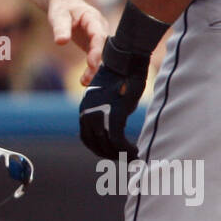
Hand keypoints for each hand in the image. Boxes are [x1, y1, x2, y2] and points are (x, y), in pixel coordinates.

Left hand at [46, 0, 108, 85]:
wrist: (65, 4)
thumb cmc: (62, 8)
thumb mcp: (58, 15)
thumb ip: (60, 27)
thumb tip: (61, 41)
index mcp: (93, 18)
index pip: (99, 35)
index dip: (97, 50)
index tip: (91, 64)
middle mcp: (100, 28)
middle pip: (103, 48)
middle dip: (97, 64)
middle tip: (87, 79)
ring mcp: (100, 37)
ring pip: (102, 55)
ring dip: (94, 69)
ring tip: (84, 82)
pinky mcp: (95, 45)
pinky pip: (97, 57)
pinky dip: (92, 68)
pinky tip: (85, 80)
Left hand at [77, 37, 148, 161]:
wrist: (126, 61)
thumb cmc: (122, 78)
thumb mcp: (109, 98)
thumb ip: (107, 113)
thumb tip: (113, 127)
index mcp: (84, 110)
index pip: (87, 139)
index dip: (99, 149)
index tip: (111, 154)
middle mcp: (87, 114)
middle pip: (96, 145)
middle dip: (110, 155)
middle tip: (124, 159)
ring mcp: (99, 115)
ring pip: (107, 145)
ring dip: (120, 155)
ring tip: (132, 157)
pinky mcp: (113, 115)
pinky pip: (118, 141)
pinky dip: (127, 150)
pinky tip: (135, 152)